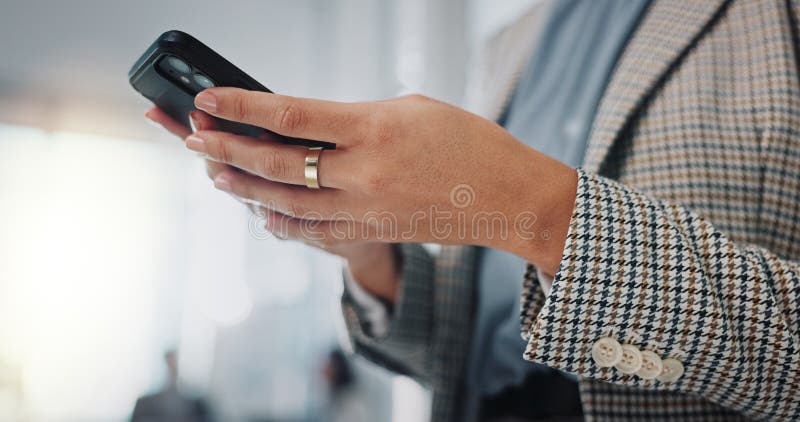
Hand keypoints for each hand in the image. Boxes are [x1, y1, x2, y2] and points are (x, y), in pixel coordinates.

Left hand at [184, 88, 577, 272]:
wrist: (508, 196)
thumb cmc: (468, 142)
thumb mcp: (412, 109)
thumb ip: (357, 118)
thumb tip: (312, 126)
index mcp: (374, 127)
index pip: (290, 114)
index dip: (241, 106)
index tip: (208, 98)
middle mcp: (364, 172)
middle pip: (277, 161)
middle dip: (227, 148)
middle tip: (193, 138)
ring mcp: (366, 208)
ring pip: (286, 201)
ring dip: (244, 187)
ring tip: (215, 173)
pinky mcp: (372, 232)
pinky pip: (313, 232)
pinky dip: (281, 222)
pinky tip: (259, 212)